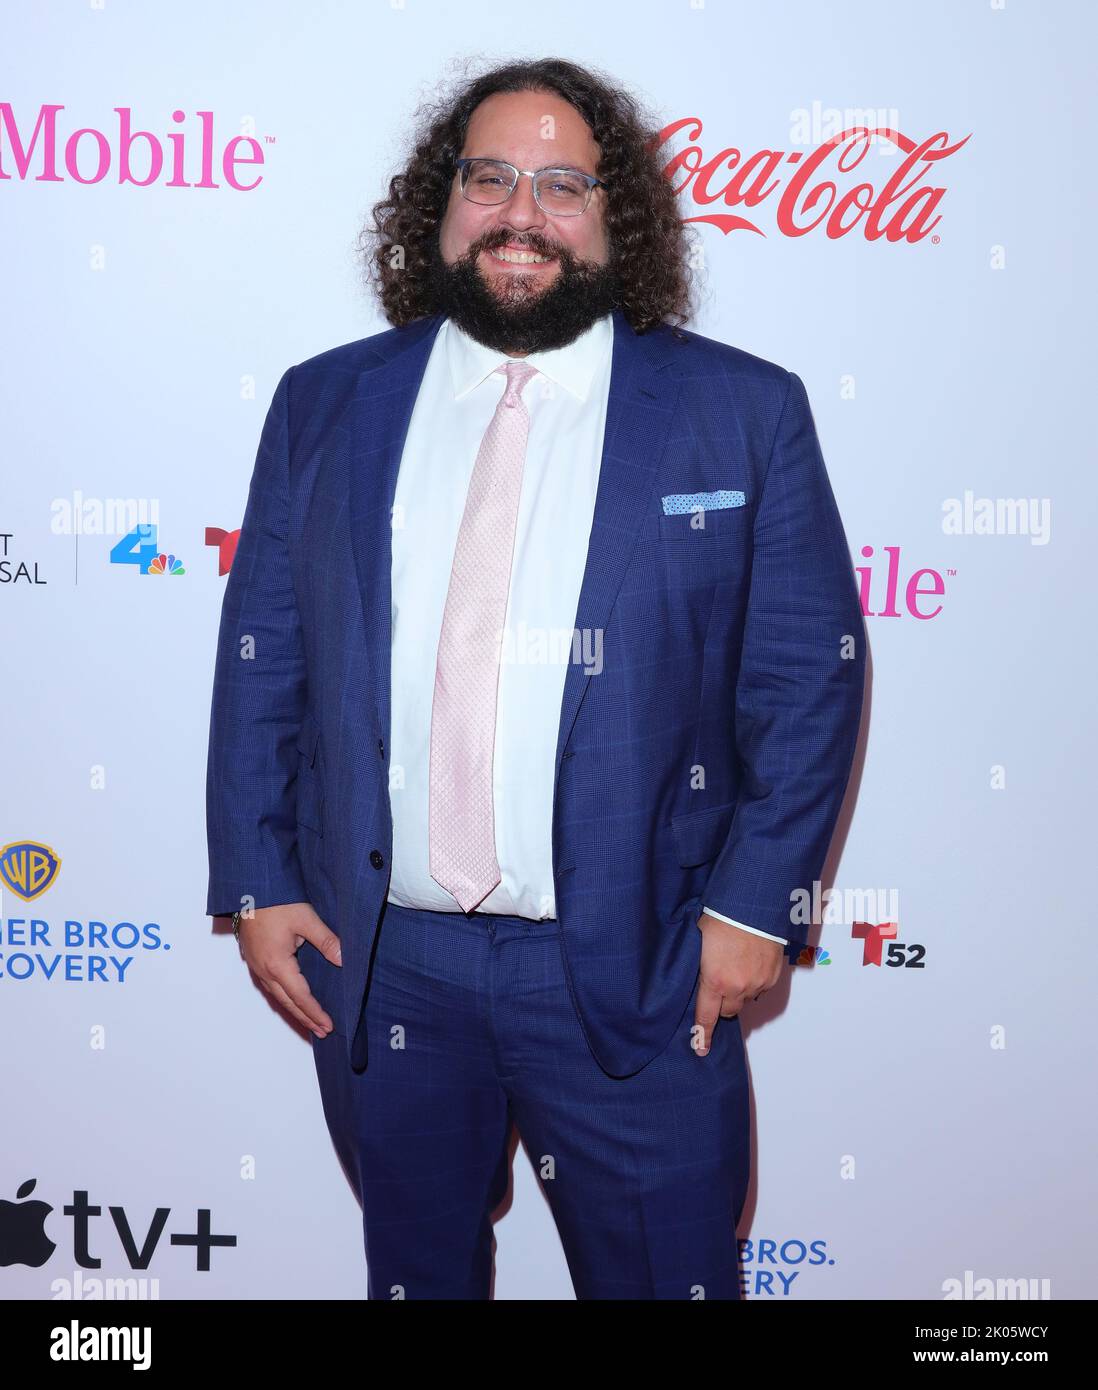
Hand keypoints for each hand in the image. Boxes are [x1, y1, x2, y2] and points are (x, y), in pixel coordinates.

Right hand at [236, 902, 340, 1039]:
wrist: (248, 889)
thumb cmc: (276, 902)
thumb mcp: (306, 919)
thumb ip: (326, 941)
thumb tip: (344, 959)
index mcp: (277, 965)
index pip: (301, 997)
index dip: (315, 1013)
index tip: (328, 1026)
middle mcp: (264, 971)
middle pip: (287, 1003)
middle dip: (305, 1019)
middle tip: (322, 1032)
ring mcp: (256, 966)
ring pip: (276, 997)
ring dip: (293, 1011)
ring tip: (308, 1022)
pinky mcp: (253, 959)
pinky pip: (269, 987)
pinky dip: (282, 998)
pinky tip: (289, 999)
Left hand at [692, 912, 783, 1056]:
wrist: (753, 906)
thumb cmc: (721, 918)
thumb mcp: (698, 942)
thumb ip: (700, 967)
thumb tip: (696, 977)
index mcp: (715, 981)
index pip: (706, 1016)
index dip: (703, 1034)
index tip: (701, 1049)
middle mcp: (738, 987)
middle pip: (728, 1011)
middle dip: (722, 1003)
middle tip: (718, 985)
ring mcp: (758, 983)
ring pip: (745, 999)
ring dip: (739, 990)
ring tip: (735, 967)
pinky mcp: (773, 976)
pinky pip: (761, 987)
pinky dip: (755, 981)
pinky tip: (749, 962)